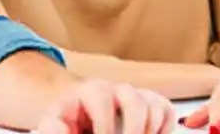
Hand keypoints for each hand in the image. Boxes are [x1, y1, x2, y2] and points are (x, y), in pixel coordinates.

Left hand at [32, 79, 174, 133]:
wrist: (78, 115)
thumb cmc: (68, 122)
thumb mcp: (55, 124)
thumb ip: (52, 129)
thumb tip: (60, 128)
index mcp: (91, 90)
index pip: (103, 98)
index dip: (104, 126)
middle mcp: (117, 89)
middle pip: (135, 98)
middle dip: (133, 128)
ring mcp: (137, 95)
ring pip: (154, 106)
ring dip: (147, 130)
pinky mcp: (152, 104)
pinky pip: (166, 111)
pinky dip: (162, 128)